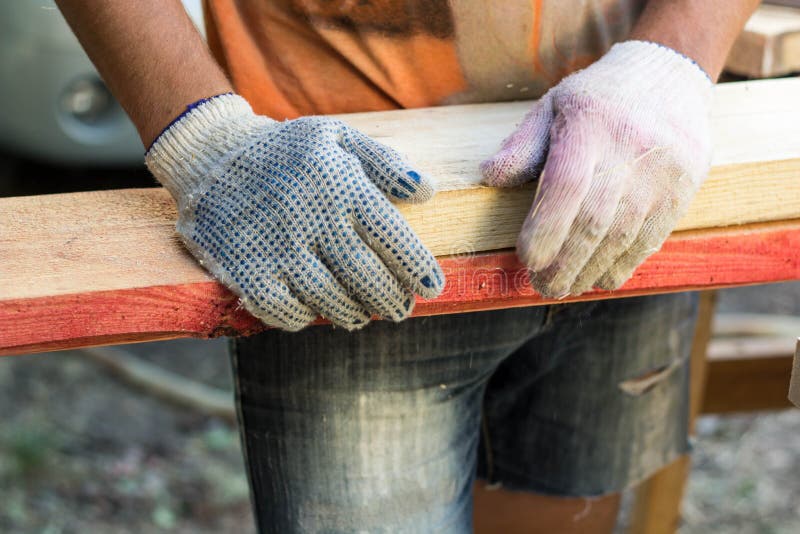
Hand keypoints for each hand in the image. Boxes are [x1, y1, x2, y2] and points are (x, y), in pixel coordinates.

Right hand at [146, 94, 443, 330]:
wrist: (213, 157)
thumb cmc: (286, 150)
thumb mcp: (338, 138)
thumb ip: (385, 163)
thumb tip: (428, 191)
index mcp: (339, 184)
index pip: (390, 235)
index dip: (416, 268)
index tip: (432, 288)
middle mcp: (310, 218)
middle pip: (364, 276)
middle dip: (390, 299)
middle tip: (401, 309)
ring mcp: (276, 248)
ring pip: (328, 299)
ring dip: (354, 313)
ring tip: (364, 314)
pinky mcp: (245, 270)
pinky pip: (283, 311)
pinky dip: (304, 318)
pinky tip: (315, 312)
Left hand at [481, 41, 712, 297]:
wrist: (671, 75)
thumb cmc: (598, 98)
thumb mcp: (553, 106)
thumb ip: (522, 144)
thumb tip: (490, 176)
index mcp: (589, 123)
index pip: (567, 183)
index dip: (546, 227)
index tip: (527, 259)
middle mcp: (629, 147)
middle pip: (594, 220)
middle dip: (565, 262)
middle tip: (543, 287)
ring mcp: (662, 170)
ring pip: (623, 235)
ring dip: (590, 270)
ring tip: (566, 287)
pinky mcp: (682, 188)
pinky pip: (651, 237)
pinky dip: (624, 264)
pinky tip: (602, 277)